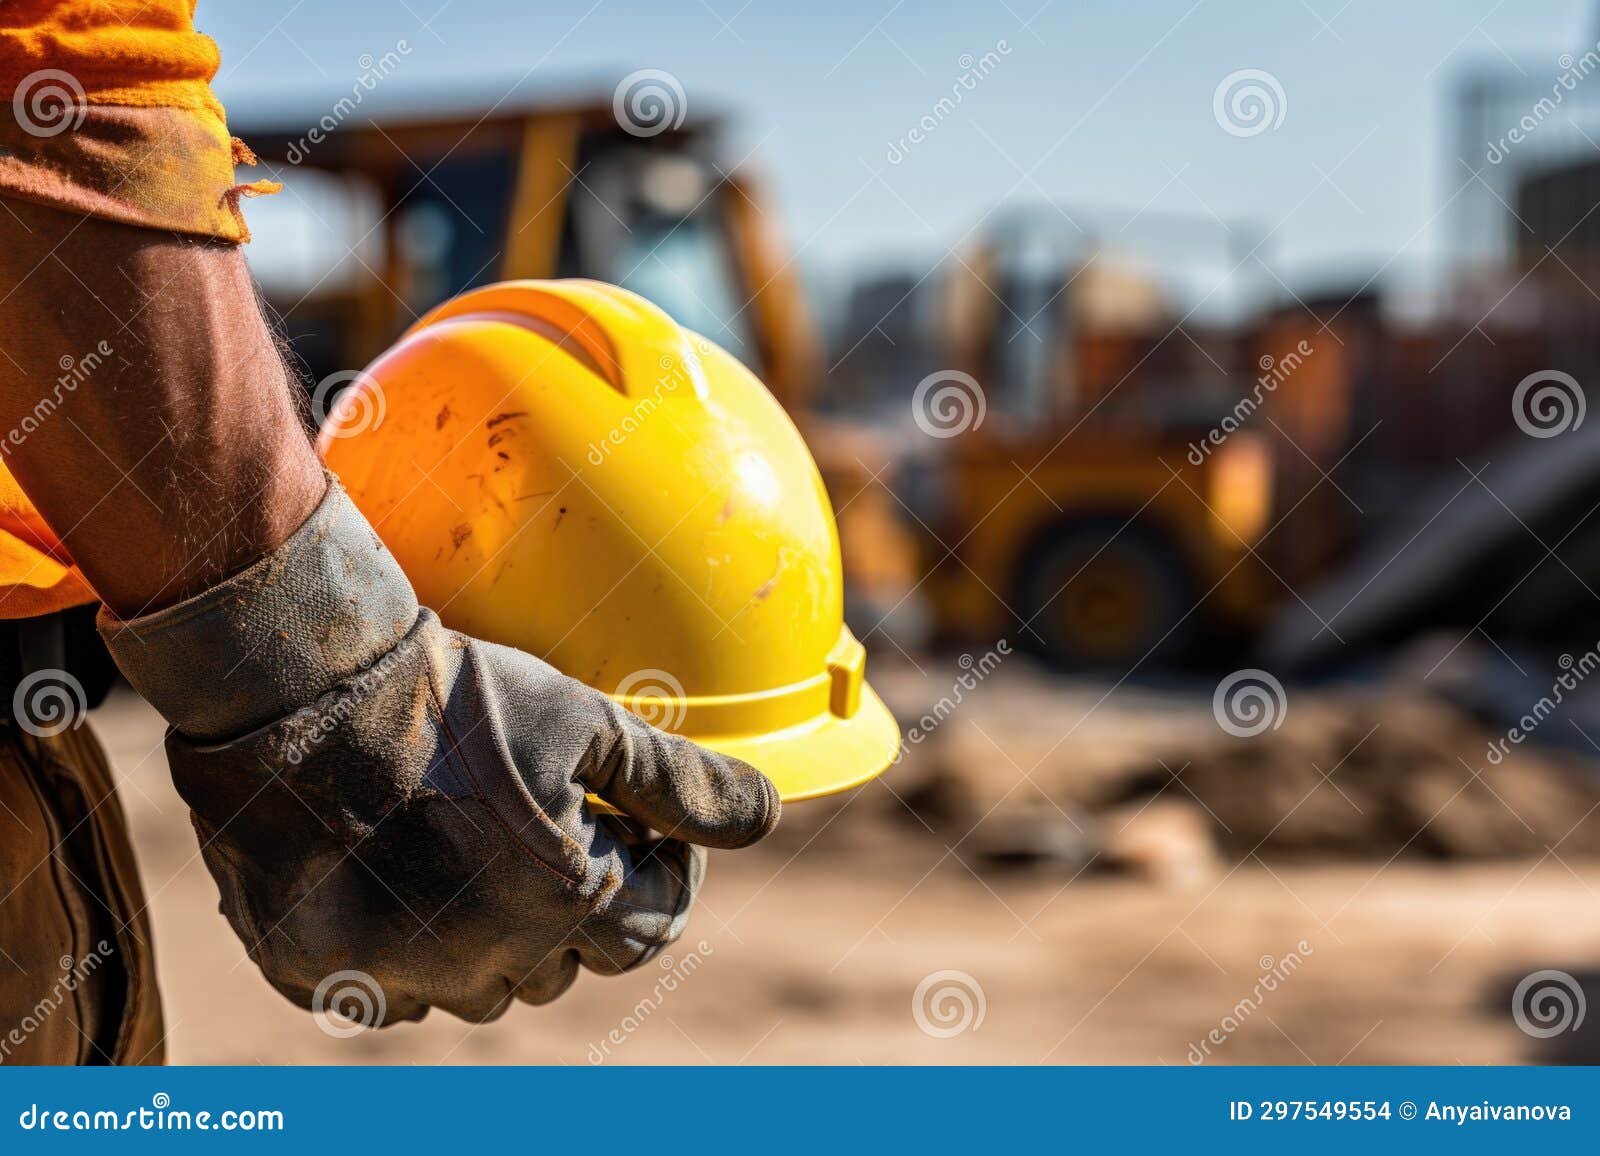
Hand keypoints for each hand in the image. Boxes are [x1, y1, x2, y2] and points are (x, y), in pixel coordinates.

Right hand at [104, 483, 777, 1025]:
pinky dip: (417, 947)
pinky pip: (396, 989)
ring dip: (504, 932)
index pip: (656, 926)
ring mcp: (401, 976)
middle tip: (559, 825)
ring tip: (480, 844)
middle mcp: (489, 959)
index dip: (665, 871)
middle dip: (587, 902)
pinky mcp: (325, 977)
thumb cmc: (455, 700)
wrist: (301, 692)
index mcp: (566, 899)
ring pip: (487, 984)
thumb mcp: (587, 723)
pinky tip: (406, 871)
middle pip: (574, 962)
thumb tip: (766, 817)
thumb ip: (681, 783)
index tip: (641, 828)